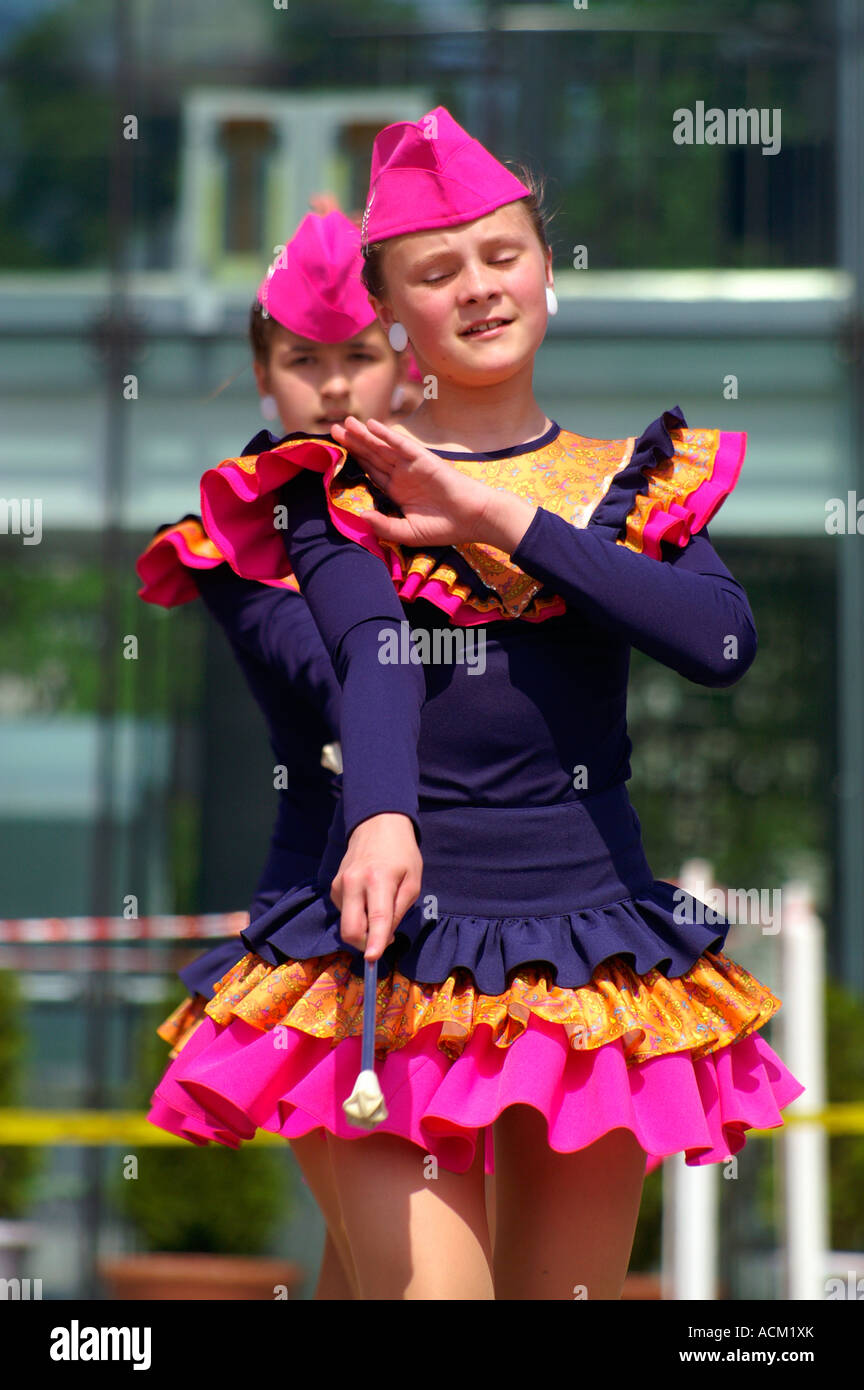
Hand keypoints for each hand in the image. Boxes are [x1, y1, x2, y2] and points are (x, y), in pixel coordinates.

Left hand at [329, 416, 497, 549]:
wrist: (473, 519)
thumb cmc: (445, 528)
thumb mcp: (408, 533)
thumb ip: (384, 525)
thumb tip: (361, 516)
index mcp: (397, 491)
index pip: (371, 472)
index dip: (354, 460)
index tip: (335, 450)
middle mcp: (402, 475)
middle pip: (372, 455)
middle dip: (353, 442)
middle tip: (333, 428)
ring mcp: (412, 466)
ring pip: (382, 447)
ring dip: (364, 435)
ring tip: (346, 422)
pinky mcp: (423, 460)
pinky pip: (402, 445)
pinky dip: (387, 435)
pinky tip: (372, 424)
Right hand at [329, 812, 422, 961]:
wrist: (376, 824)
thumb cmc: (401, 853)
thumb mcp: (413, 880)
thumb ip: (400, 910)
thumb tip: (385, 936)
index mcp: (380, 879)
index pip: (377, 917)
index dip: (375, 941)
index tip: (373, 959)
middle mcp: (354, 882)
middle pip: (351, 929)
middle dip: (365, 945)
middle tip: (382, 942)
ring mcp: (340, 885)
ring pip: (347, 924)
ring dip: (364, 928)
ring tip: (379, 908)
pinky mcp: (333, 887)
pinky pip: (345, 913)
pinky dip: (358, 915)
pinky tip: (368, 899)